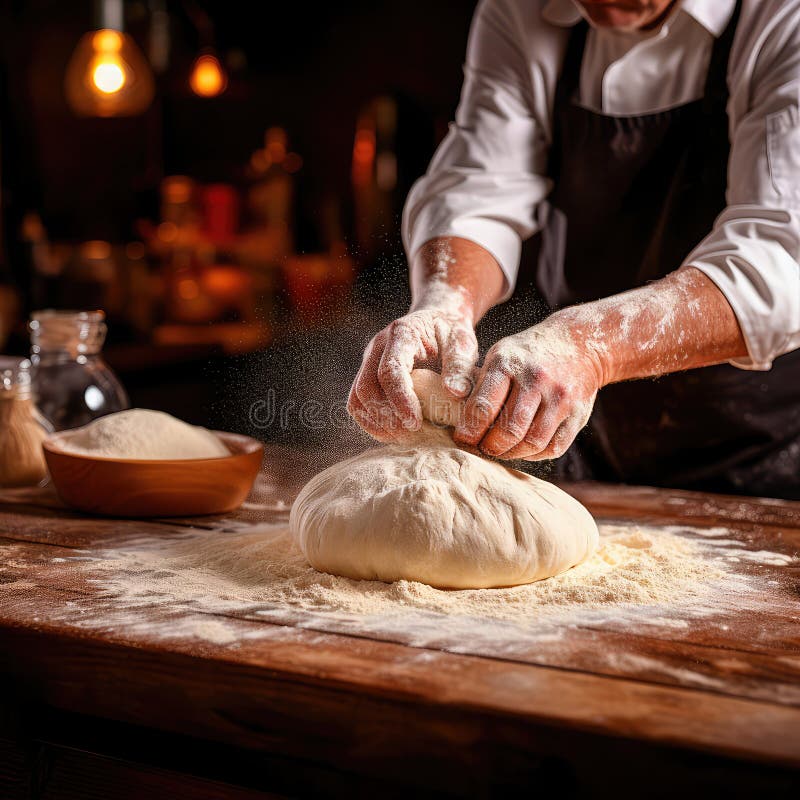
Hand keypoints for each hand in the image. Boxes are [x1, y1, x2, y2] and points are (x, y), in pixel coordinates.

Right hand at [348, 307, 477, 440]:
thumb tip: (454, 394)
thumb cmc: (451, 334)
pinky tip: (396, 433)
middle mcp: (377, 348)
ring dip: (377, 424)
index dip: (399, 399)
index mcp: (401, 334)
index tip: (415, 423)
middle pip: (366, 389)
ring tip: (405, 438)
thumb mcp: (463, 343)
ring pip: (357, 400)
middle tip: (412, 436)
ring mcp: (368, 362)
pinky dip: (374, 424)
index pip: (389, 370)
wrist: (437, 321)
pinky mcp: (368, 377)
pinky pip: (359, 405)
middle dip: (387, 418)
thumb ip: (460, 366)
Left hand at [453, 318, 601, 459]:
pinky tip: (523, 450)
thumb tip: (458, 421)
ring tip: (500, 452)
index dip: (469, 431)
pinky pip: (553, 447)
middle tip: (480, 450)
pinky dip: (534, 455)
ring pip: (532, 442)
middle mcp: (536, 379)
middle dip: (489, 447)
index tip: (461, 441)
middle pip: (508, 430)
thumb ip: (480, 384)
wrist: (579, 343)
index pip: (483, 407)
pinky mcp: (578, 413)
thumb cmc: (528, 354)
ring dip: (511, 454)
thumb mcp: (500, 355)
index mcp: (508, 363)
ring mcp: (560, 397)